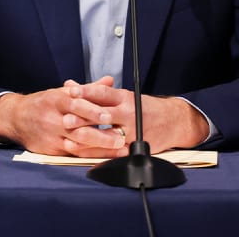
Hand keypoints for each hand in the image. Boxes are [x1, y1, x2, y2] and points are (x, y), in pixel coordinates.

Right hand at [0, 77, 127, 157]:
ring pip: (77, 145)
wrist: (16, 118)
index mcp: (55, 100)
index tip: (108, 115)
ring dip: (100, 148)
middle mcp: (52, 119)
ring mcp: (51, 136)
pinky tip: (105, 156)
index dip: (92, 110)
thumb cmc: (44, 104)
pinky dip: (89, 156)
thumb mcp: (62, 92)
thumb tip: (109, 81)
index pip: (75, 105)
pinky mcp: (50, 150)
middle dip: (101, 134)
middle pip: (78, 128)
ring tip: (119, 149)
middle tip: (121, 137)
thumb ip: (88, 89)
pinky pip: (73, 155)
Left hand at [67, 77, 208, 153]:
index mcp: (125, 98)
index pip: (103, 94)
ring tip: (69, 140)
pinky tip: (82, 153)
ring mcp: (132, 133)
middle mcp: (129, 114)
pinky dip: (96, 154)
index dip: (86, 92)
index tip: (70, 92)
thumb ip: (95, 92)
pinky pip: (112, 153)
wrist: (172, 121)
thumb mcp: (121, 95)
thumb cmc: (142, 107)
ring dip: (87, 140)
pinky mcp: (134, 148)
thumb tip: (68, 85)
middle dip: (84, 118)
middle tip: (66, 120)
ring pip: (107, 137)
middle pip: (103, 116)